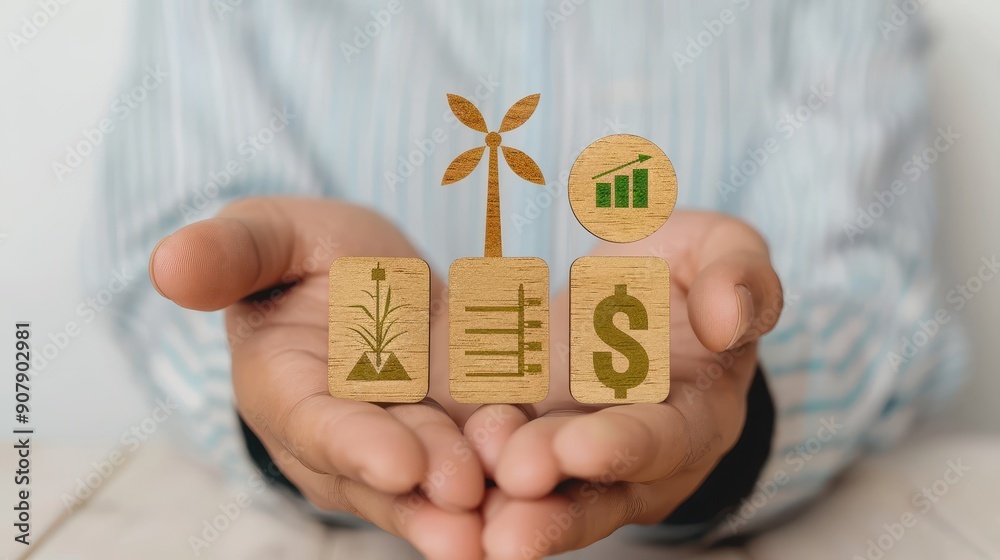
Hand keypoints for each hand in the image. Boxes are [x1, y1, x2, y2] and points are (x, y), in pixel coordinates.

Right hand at [149, 197, 483, 559]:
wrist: (367, 280)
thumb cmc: (305, 255)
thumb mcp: (269, 236)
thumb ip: (229, 252)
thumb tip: (167, 264)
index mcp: (285, 389)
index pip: (316, 424)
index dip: (354, 445)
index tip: (399, 461)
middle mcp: (342, 434)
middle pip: (383, 471)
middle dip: (424, 492)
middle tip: (469, 506)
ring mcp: (401, 442)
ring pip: (437, 483)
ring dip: (475, 506)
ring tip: (516, 521)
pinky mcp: (453, 436)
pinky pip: (483, 459)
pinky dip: (513, 474)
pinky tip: (553, 484)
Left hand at [463, 211, 782, 557]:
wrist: (627, 291)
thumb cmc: (683, 273)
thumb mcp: (719, 252)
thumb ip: (737, 276)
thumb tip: (729, 315)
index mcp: (692, 413)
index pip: (663, 438)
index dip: (622, 446)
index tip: (577, 449)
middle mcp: (632, 456)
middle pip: (596, 492)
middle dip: (555, 504)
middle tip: (508, 504)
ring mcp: (570, 457)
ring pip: (541, 500)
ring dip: (505, 512)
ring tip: (466, 524)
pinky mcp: (519, 443)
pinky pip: (490, 472)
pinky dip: (465, 484)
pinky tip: (425, 486)